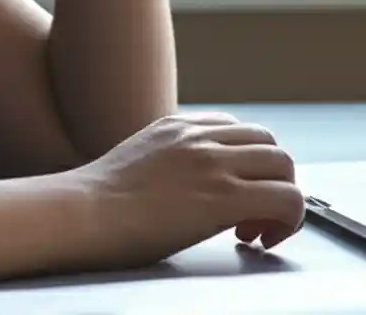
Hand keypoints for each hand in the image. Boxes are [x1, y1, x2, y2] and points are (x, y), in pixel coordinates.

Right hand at [68, 112, 304, 268]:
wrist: (77, 216)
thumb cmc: (96, 205)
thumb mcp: (139, 160)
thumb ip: (171, 161)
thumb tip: (191, 185)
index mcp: (180, 127)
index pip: (240, 130)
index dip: (247, 164)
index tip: (236, 192)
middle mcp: (202, 138)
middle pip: (269, 144)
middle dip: (270, 179)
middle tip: (251, 214)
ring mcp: (215, 164)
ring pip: (284, 166)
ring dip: (282, 198)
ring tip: (256, 229)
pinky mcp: (224, 197)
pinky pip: (286, 198)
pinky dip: (288, 219)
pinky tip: (260, 238)